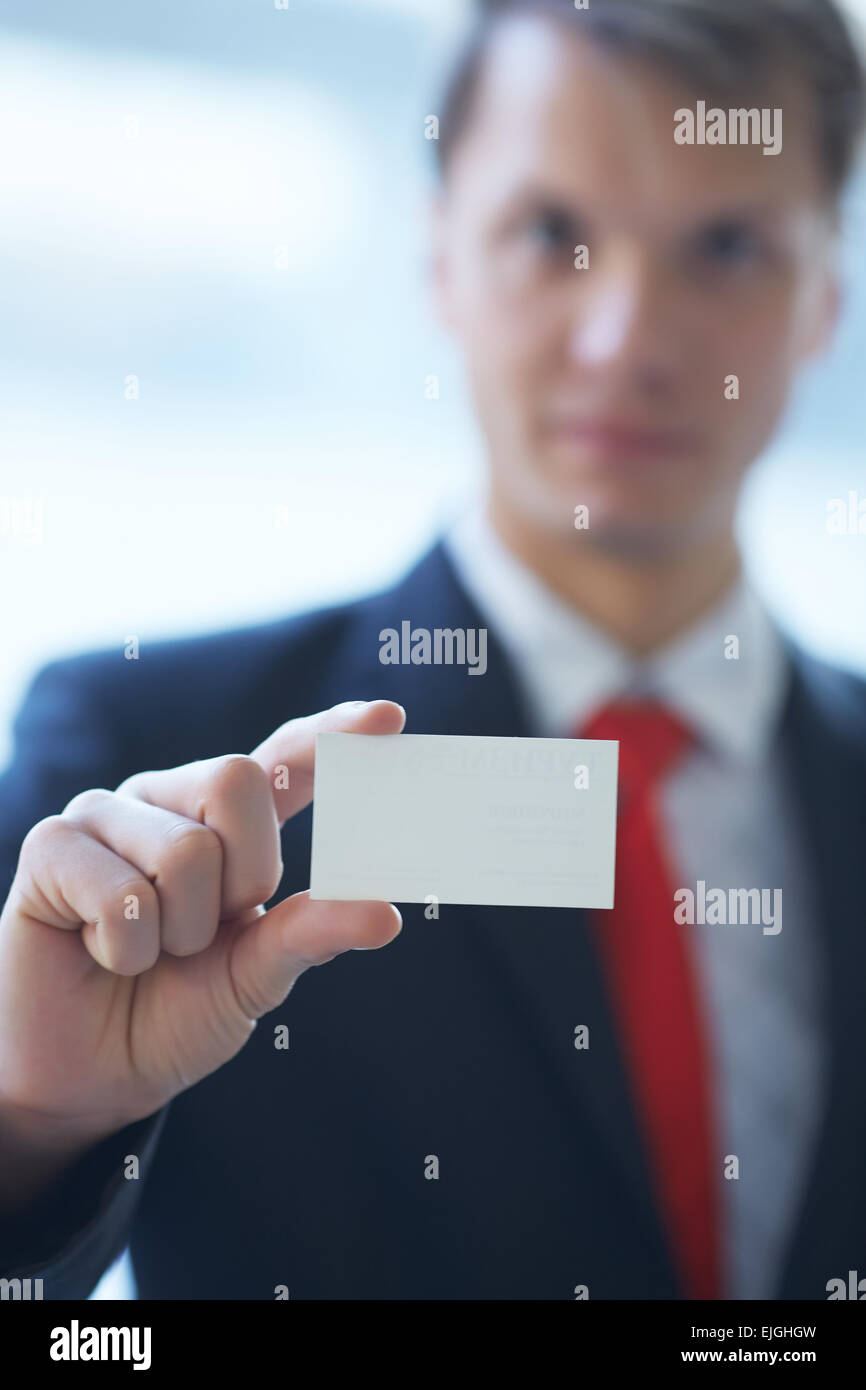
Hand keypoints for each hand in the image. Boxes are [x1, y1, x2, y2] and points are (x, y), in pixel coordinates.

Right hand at [0, 700, 404, 1173]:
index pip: (283, 758)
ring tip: (148, 950)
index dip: (332, 734)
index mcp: (228, 821)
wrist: (92, 1073)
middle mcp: (169, 800)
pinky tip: (101, 953)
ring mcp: (106, 814)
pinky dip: (125, 948)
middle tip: (206, 930)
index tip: (390, 718)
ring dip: (178, 933)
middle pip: (239, 780)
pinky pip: (120, 891)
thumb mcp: (256, 975)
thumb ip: (313, 933)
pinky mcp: (52, 845)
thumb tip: (387, 912)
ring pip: (184, 849)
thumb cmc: (176, 1011)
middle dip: (243, 875)